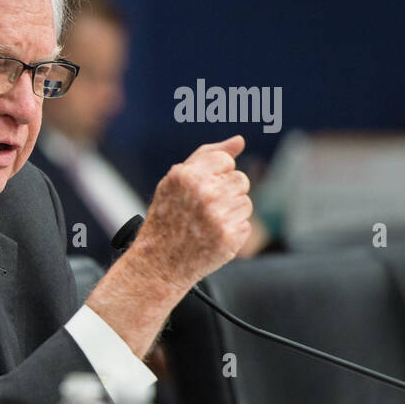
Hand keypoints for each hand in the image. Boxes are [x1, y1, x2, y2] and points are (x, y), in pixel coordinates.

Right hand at [127, 135, 252, 290]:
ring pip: (246, 202)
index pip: (226, 161)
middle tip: (203, 209)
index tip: (197, 191)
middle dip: (226, 192)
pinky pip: (246, 224)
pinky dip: (232, 231)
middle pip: (241, 180)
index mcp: (188, 175)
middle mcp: (204, 193)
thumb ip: (208, 155)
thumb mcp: (176, 181)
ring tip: (206, 224)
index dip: (214, 175)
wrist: (158, 262)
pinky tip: (212, 237)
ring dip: (230, 212)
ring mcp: (218, 216)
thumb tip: (240, 140)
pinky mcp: (230, 237)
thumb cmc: (167, 217)